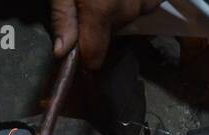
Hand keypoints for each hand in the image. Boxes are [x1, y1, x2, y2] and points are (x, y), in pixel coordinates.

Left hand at [49, 0, 163, 68]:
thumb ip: (62, 16)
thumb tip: (62, 51)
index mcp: (100, 10)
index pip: (94, 56)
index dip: (84, 54)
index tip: (75, 45)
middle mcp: (127, 9)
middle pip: (110, 36)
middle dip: (97, 24)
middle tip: (87, 1)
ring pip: (128, 19)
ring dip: (117, 10)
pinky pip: (146, 4)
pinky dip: (135, 1)